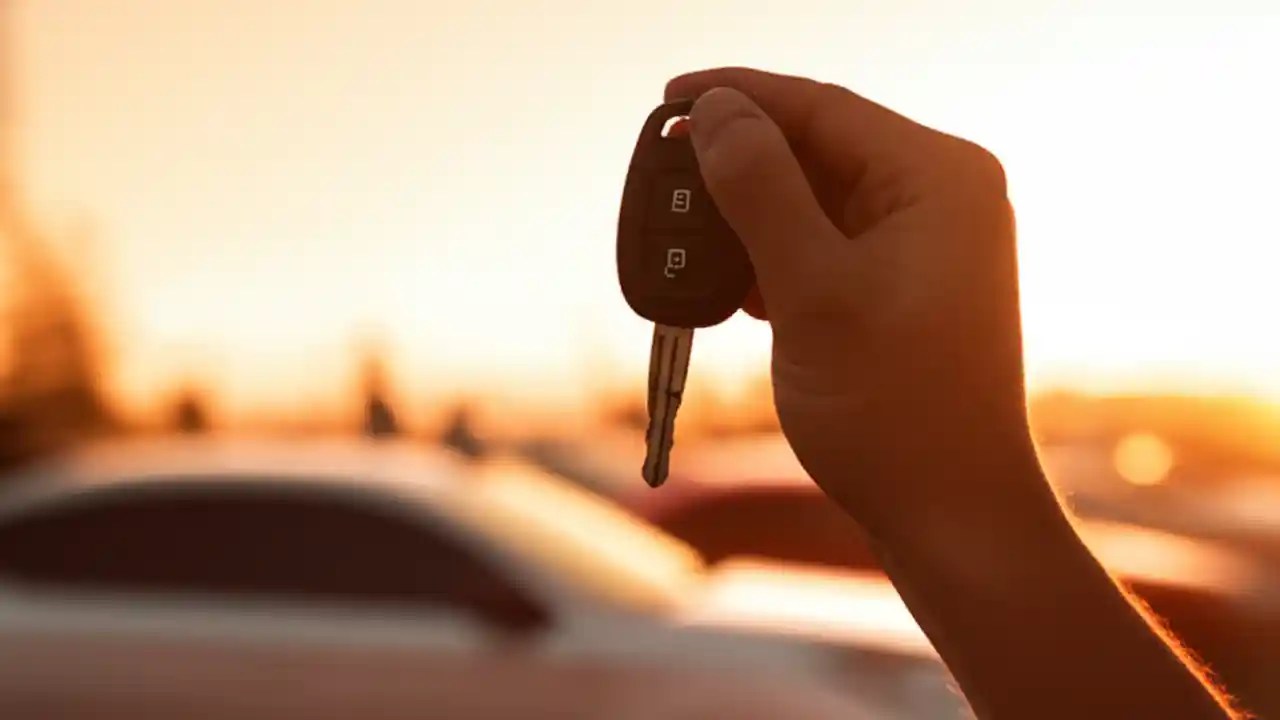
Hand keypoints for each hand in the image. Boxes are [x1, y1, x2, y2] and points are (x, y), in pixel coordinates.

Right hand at [669, 68, 1037, 537]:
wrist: (948, 515)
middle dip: (735, 166)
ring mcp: (925, 245)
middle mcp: (941, 198)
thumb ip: (759, 190)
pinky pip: (824, 247)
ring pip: (813, 201)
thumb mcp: (811, 289)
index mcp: (939, 177)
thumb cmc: (894, 410)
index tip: (665, 100)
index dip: (735, 96)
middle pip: (815, 150)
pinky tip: (734, 290)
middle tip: (662, 175)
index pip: (820, 107)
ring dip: (747, 221)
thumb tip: (714, 114)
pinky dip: (773, 260)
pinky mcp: (902, 289)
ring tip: (688, 246)